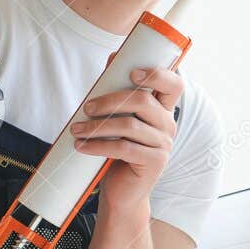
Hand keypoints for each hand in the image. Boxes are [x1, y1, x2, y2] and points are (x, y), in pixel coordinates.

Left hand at [70, 66, 181, 215]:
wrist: (122, 192)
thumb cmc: (118, 152)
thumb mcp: (119, 119)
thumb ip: (119, 91)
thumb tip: (114, 57)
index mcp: (163, 110)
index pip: (173, 84)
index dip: (157, 74)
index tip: (132, 73)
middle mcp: (168, 124)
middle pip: (143, 101)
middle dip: (110, 101)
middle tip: (86, 107)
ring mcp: (163, 144)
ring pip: (130, 126)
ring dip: (98, 126)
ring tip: (76, 129)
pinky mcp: (154, 162)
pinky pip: (123, 148)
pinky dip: (98, 145)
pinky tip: (81, 146)